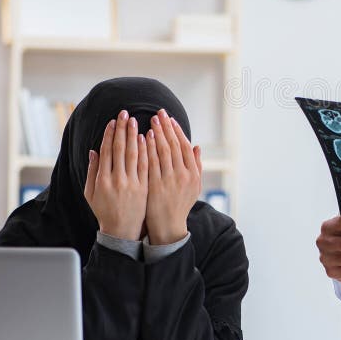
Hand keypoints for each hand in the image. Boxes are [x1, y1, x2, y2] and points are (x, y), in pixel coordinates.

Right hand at [84, 110, 147, 240]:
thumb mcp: (90, 193)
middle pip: (120, 149)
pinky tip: (146, 138)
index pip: (106, 151)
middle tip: (125, 113)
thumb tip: (93, 150)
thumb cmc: (104, 210)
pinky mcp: (144, 187)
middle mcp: (116, 180)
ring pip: (133, 155)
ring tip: (136, 121)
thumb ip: (92, 171)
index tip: (113, 121)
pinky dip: (145, 150)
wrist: (122, 230)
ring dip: (134, 136)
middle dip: (122, 129)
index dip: (109, 134)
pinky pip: (145, 165)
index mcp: (102, 180)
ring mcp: (132, 184)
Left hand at [145, 108, 201, 244]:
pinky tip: (142, 138)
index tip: (170, 119)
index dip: (177, 131)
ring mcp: (168, 181)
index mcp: (192, 174)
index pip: (184, 146)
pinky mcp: (154, 186)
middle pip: (173, 145)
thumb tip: (197, 146)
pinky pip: (150, 163)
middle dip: (166, 128)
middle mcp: (182, 175)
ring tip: (151, 121)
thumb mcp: (194, 186)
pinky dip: (147, 149)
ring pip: (162, 152)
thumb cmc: (180, 204)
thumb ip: (196, 165)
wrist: (168, 226)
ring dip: (156, 134)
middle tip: (159, 113)